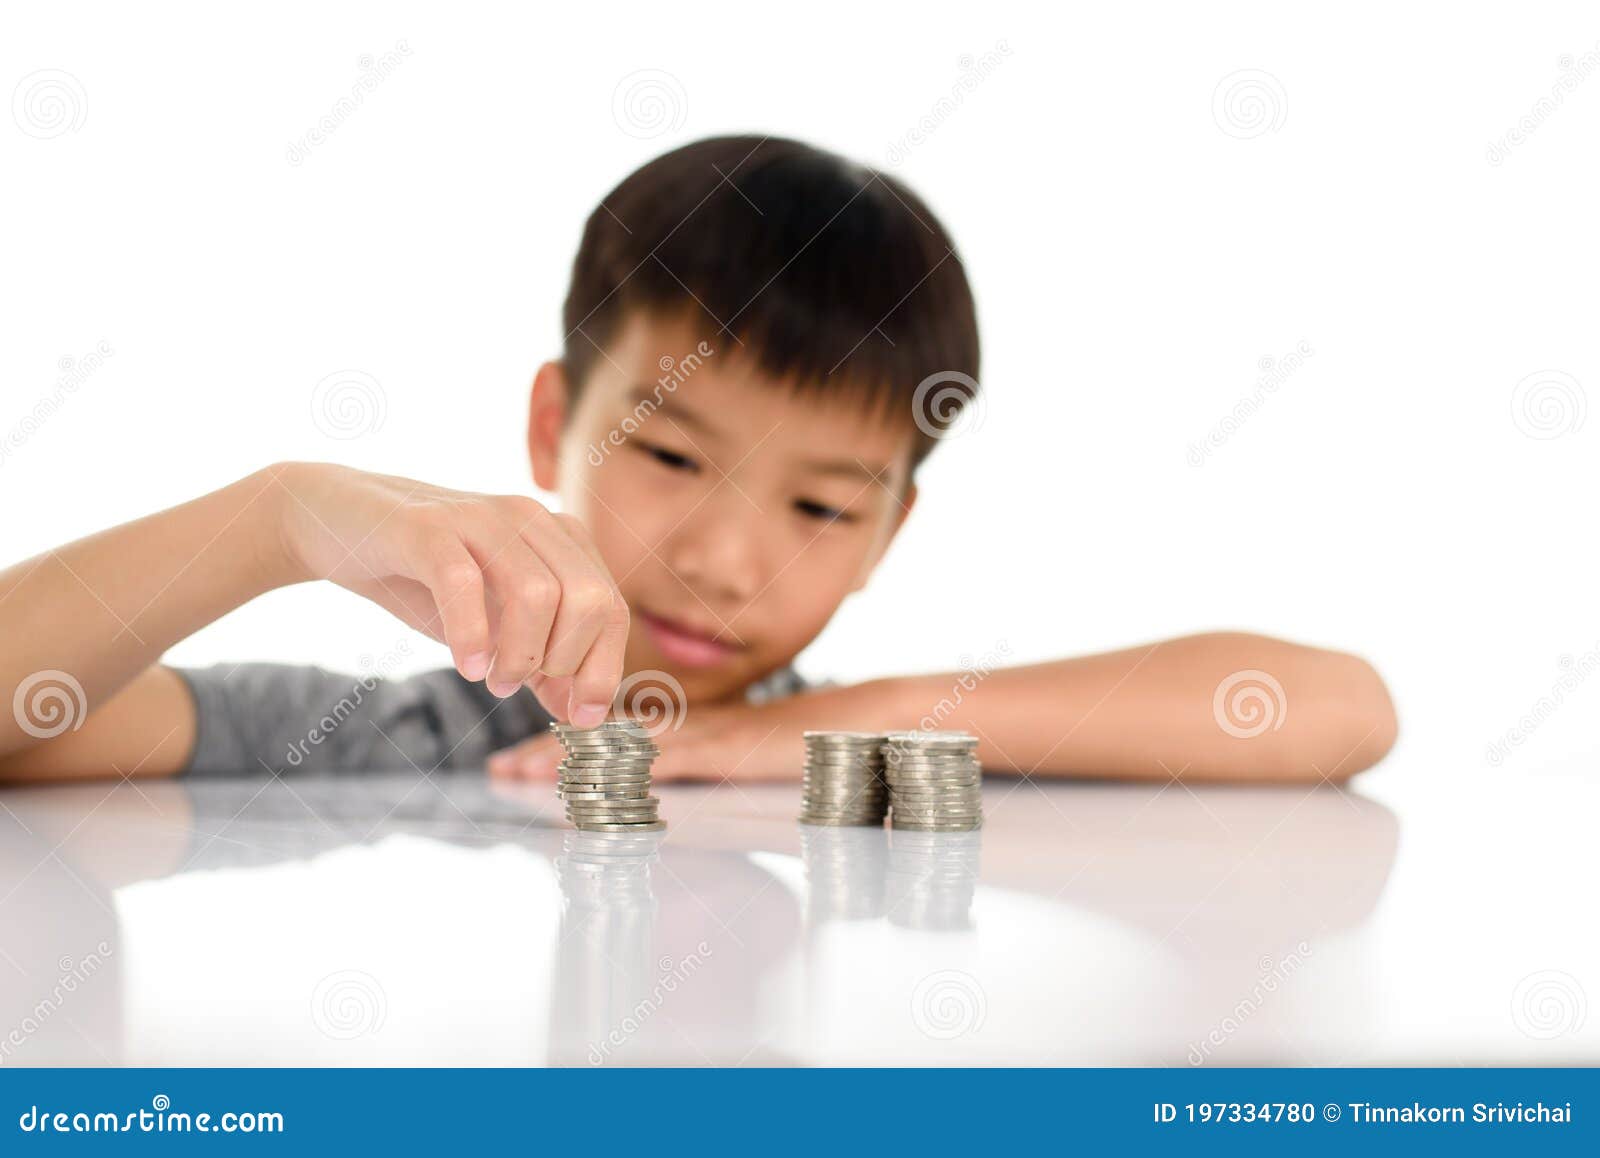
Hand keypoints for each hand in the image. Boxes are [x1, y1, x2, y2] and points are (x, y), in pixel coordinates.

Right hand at [273, 462, 627, 723]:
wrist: (340, 524)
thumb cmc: (425, 578)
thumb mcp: (494, 625)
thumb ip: (540, 661)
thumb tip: (580, 710)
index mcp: (558, 539)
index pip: (612, 609)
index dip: (603, 670)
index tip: (581, 717)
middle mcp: (530, 520)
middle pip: (590, 600)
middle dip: (565, 662)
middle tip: (520, 686)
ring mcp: (481, 519)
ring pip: (538, 593)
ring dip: (521, 654)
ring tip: (492, 681)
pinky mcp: (427, 528)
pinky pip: (464, 583)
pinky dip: (471, 635)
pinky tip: (466, 665)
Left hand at [486, 681, 907, 781]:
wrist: (867, 719)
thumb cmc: (811, 740)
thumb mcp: (748, 754)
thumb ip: (709, 762)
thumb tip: (662, 785)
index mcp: (692, 725)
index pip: (614, 734)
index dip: (564, 746)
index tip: (519, 760)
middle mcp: (691, 724)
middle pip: (605, 736)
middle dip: (549, 752)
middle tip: (500, 767)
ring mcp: (708, 732)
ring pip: (624, 744)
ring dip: (571, 760)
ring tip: (523, 772)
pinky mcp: (731, 746)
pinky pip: (671, 755)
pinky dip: (628, 766)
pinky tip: (599, 773)